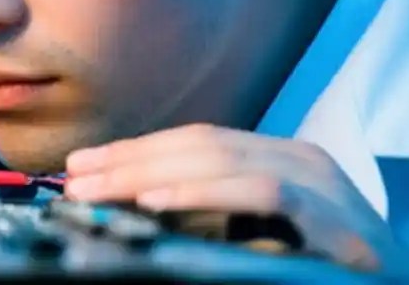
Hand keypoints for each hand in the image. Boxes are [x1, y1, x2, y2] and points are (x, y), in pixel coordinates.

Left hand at [63, 124, 408, 275]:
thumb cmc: (331, 267)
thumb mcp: (264, 230)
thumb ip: (213, 210)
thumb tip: (134, 201)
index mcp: (280, 157)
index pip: (194, 141)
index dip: (133, 150)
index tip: (78, 166)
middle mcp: (300, 159)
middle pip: (198, 145)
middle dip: (128, 160)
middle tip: (73, 178)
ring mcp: (321, 186)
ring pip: (221, 160)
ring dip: (149, 172)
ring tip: (100, 188)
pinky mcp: (335, 221)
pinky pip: (261, 193)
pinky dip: (204, 192)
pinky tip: (158, 200)